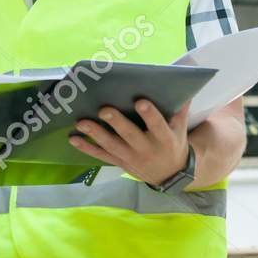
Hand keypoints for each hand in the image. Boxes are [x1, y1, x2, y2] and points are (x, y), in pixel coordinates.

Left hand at [69, 98, 189, 185]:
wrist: (169, 174)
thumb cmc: (173, 144)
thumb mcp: (180, 129)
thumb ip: (180, 108)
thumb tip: (184, 83)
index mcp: (164, 138)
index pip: (157, 125)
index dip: (149, 114)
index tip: (141, 102)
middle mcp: (146, 149)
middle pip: (130, 135)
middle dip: (117, 123)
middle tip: (104, 109)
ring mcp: (131, 157)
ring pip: (111, 146)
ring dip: (95, 134)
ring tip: (81, 122)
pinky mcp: (119, 163)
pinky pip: (101, 156)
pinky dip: (87, 148)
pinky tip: (74, 139)